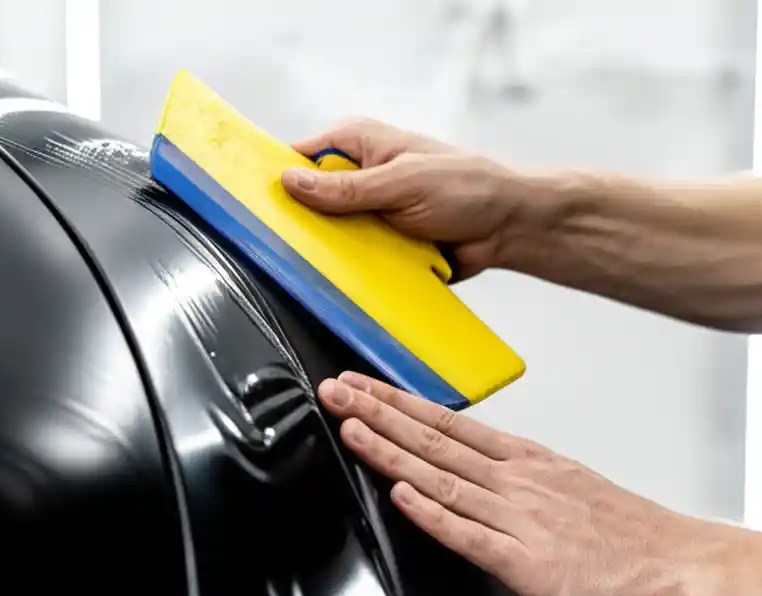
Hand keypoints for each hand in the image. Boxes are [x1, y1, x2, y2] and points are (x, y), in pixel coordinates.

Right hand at [281, 118, 543, 279]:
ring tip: (306, 269)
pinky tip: (337, 285)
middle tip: (279, 245)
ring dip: (327, 252)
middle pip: (309, 201)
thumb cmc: (466, 186)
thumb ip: (345, 189)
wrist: (508, 227)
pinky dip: (350, 271)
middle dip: (300, 223)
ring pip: (328, 235)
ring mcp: (369, 212)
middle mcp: (359, 176)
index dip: (276, 178)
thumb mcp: (401, 183)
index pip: (300, 157)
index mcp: (358, 144)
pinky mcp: (382, 244)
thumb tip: (289, 183)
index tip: (252, 203)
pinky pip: (353, 260)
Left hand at [317, 371, 733, 595]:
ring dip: (390, 450)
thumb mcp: (569, 484)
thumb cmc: (629, 533)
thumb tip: (475, 471)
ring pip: (441, 477)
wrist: (679, 566)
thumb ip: (518, 478)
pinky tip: (401, 492)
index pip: (448, 421)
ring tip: (350, 426)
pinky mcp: (524, 562)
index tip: (360, 384)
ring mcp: (518, 518)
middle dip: (378, 412)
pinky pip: (469, 534)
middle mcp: (517, 480)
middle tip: (333, 388)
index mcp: (527, 459)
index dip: (397, 402)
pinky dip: (432, 512)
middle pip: (434, 439)